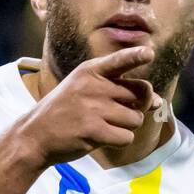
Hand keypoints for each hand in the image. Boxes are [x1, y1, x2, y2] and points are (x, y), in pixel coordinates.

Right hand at [13, 46, 165, 166]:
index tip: (148, 52)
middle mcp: (93, 86)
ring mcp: (93, 108)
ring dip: (125, 127)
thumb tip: (158, 101)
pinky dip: (118, 141)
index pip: (119, 61)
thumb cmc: (67, 112)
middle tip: (114, 114)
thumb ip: (122, 92)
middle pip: (140, 95)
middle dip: (136, 107)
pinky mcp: (93, 130)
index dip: (135, 56)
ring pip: (135, 119)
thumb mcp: (86, 91)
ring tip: (101, 126)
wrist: (35, 135)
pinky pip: (126, 137)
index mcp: (90, 71)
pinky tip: (100, 138)